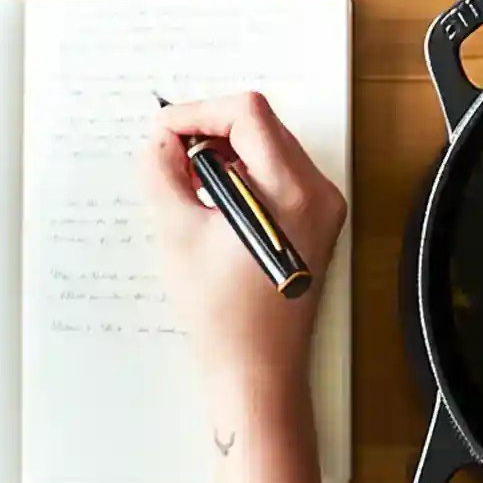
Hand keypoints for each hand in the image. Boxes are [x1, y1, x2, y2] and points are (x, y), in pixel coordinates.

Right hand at [146, 92, 346, 387]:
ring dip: (225, 152)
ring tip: (190, 186)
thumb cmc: (224, 315)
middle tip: (171, 156)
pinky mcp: (317, 222)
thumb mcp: (178, 234)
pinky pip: (279, 174)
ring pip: (270, 146)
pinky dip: (244, 175)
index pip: (247, 114)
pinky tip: (214, 204)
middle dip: (210, 131)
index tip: (165, 133)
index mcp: (291, 192)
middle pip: (261, 125)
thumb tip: (160, 140)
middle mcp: (318, 193)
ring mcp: (323, 208)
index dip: (198, 113)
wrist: (258, 368)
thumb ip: (162, 173)